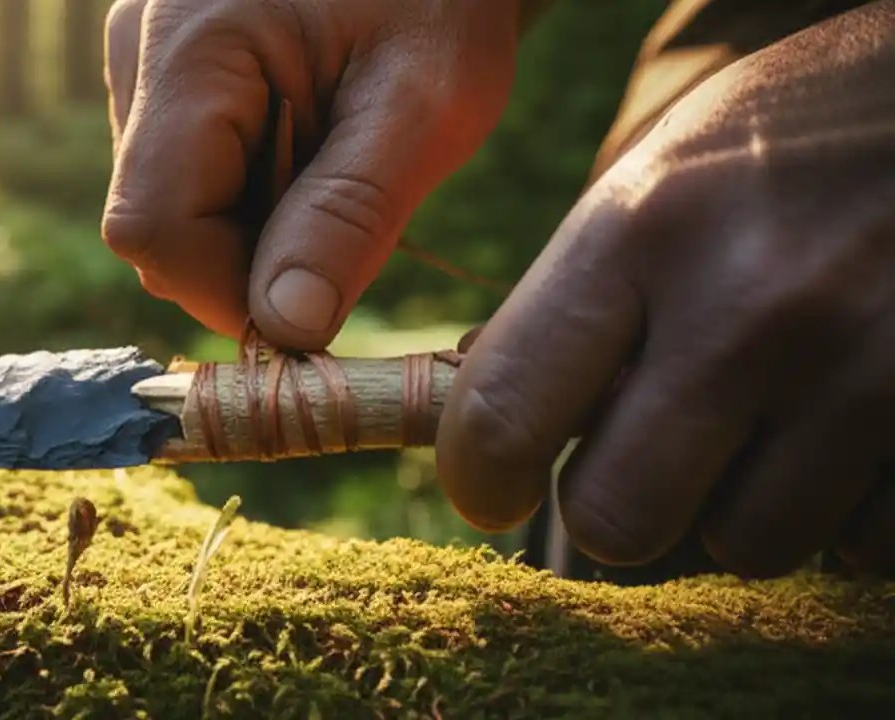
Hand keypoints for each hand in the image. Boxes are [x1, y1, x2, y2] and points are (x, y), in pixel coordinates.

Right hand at [101, 0, 518, 348]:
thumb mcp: (427, 103)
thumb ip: (351, 215)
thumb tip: (284, 328)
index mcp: (190, 51)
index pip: (154, 230)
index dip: (231, 292)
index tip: (322, 298)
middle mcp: (139, 55)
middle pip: (157, 230)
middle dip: (252, 259)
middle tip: (346, 211)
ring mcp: (142, 64)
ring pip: (172, 212)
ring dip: (254, 230)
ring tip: (332, 163)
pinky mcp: (161, 78)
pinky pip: (185, 180)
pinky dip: (249, 197)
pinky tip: (306, 149)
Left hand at [436, 0, 894, 577]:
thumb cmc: (781, 144)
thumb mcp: (655, 185)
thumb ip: (579, 310)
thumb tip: (504, 435)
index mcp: (640, 232)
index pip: (505, 415)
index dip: (482, 478)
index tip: (495, 488)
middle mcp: (747, 308)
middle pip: (617, 519)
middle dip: (615, 506)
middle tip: (640, 459)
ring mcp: (863, 368)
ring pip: (745, 547)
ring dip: (736, 506)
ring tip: (762, 421)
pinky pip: (862, 545)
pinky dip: (843, 511)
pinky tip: (845, 430)